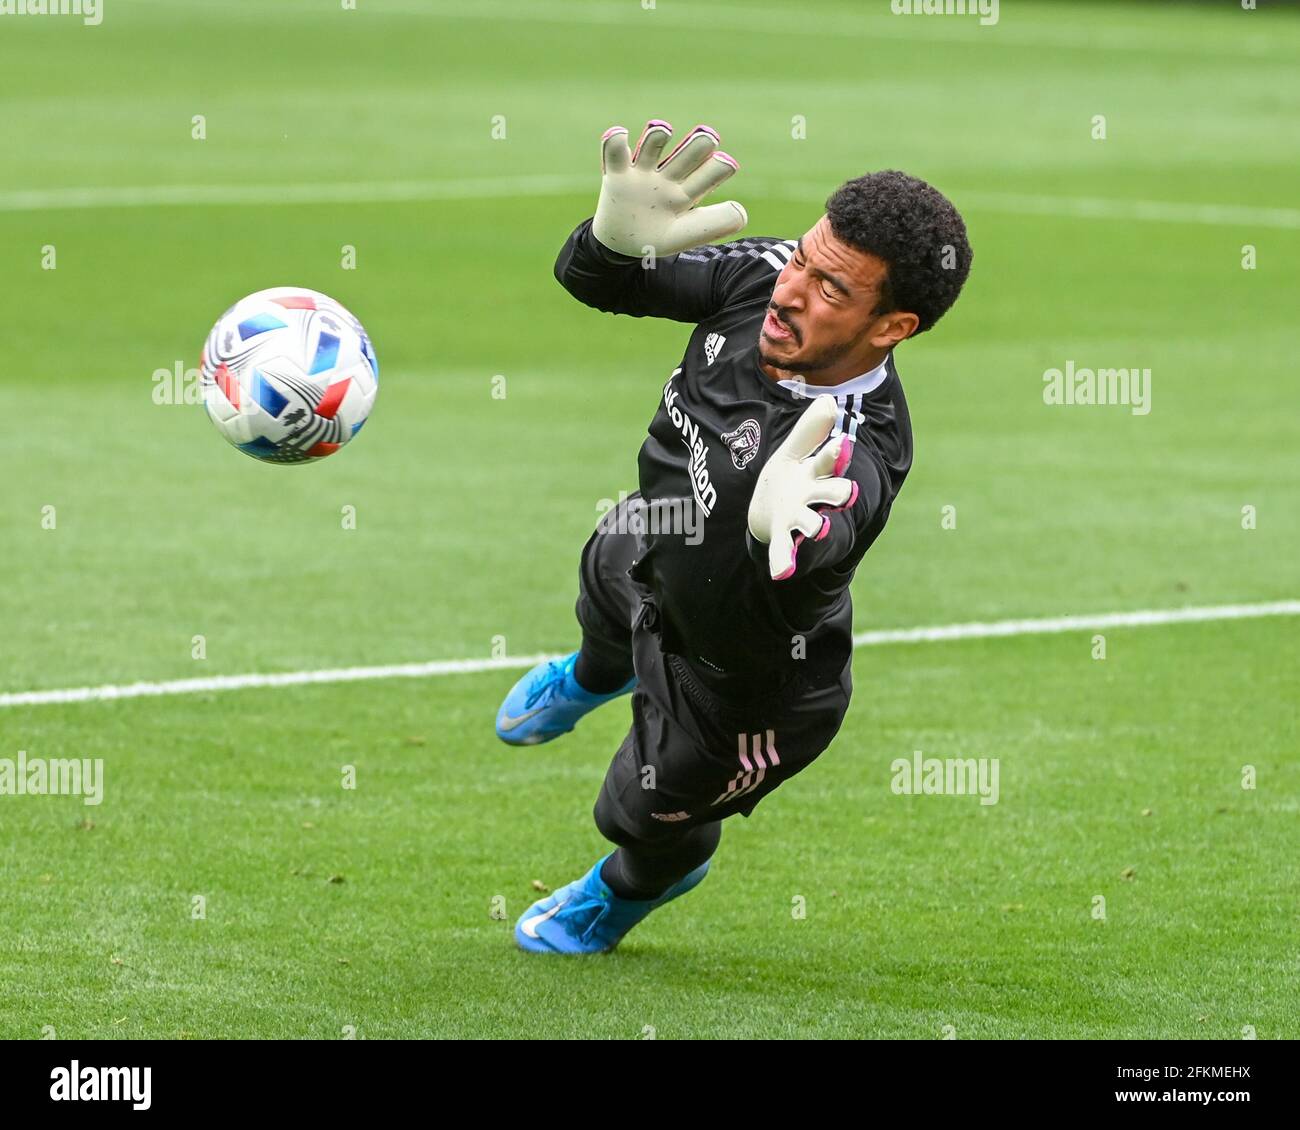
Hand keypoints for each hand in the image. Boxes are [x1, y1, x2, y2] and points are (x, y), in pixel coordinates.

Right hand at [591, 119, 747, 257]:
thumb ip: (714, 225)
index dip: (717, 169)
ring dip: (657, 137)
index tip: (726, 164)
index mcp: (688, 191)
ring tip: (664, 129)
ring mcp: (642, 174)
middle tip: (708, 137)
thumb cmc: (658, 238)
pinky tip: (620, 133)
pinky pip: (615, 154)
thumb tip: (741, 212)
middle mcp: (668, 177)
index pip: (706, 176)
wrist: (622, 246)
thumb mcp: (685, 235)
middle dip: (696, 146)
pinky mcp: (617, 175)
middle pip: (684, 157)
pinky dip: (615, 142)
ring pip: (651, 149)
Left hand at [747, 395, 858, 580]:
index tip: (842, 445)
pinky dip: (784, 562)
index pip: (829, 461)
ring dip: (816, 526)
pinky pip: (785, 552)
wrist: (769, 513)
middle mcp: (814, 498)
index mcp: (816, 473)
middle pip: (834, 494)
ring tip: (819, 528)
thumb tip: (829, 400)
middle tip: (847, 491)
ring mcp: (801, 520)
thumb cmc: (788, 479)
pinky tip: (781, 572)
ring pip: (814, 524)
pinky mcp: (785, 539)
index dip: (836, 454)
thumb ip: (809, 430)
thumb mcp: (794, 452)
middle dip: (839, 492)